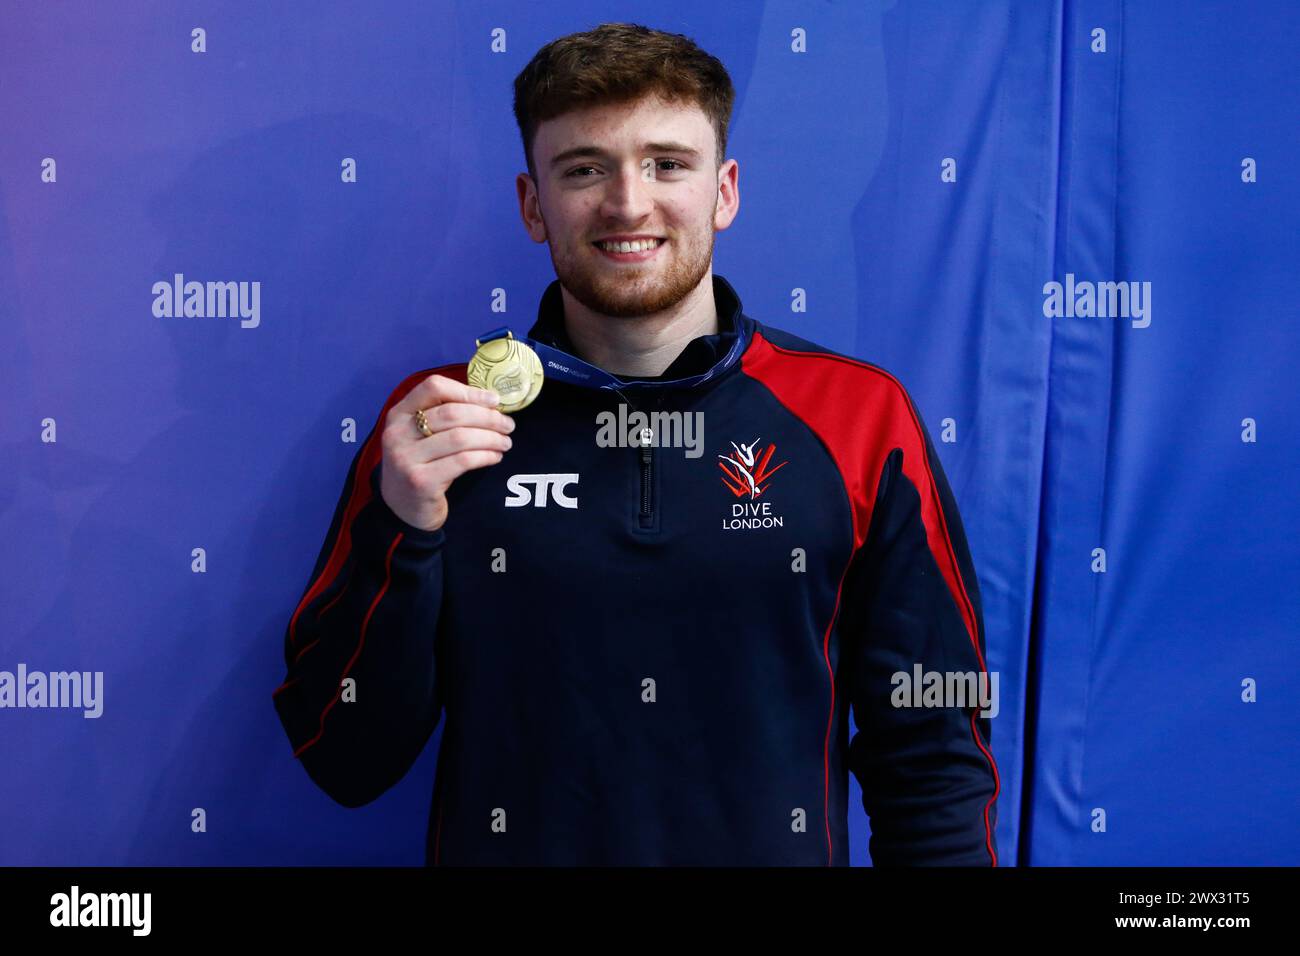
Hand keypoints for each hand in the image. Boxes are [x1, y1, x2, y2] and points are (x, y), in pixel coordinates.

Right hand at [379, 374, 514, 532]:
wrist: (403, 508)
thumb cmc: (422, 464)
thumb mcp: (422, 435)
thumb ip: (444, 415)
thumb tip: (490, 401)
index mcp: (399, 414)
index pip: (434, 387)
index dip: (468, 391)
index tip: (493, 400)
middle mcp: (398, 433)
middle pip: (452, 413)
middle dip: (488, 417)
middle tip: (508, 425)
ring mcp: (406, 458)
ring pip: (460, 437)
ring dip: (491, 438)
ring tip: (505, 442)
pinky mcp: (421, 481)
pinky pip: (463, 461)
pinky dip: (485, 456)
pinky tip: (495, 457)